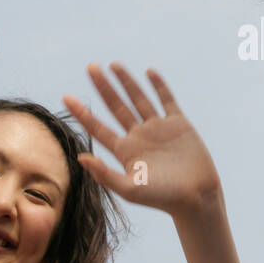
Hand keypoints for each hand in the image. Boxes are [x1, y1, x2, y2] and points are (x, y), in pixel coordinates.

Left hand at [62, 63, 221, 214]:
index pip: (98, 128)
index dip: (82, 113)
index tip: (66, 97)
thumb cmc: (162, 198)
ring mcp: (158, 128)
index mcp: (125, 151)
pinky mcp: (179, 124)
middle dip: (103, 87)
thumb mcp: (129, 188)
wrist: (196, 197)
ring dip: (126, 81)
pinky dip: (159, 86)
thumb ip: (104, 174)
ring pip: (139, 99)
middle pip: (116, 106)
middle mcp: (139, 136)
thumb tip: (80, 157)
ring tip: (113, 64)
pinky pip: (166, 100)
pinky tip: (149, 72)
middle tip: (91, 67)